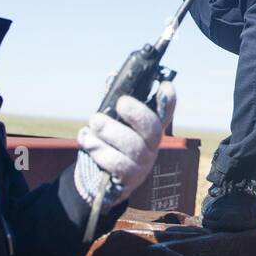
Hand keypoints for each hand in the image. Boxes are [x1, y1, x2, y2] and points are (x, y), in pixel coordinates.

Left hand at [73, 80, 175, 207]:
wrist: (98, 179)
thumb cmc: (108, 143)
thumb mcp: (111, 121)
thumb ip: (113, 101)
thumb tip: (113, 75)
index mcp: (149, 127)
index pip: (166, 111)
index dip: (168, 99)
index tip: (164, 85)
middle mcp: (151, 145)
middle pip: (153, 128)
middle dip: (137, 112)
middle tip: (120, 102)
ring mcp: (142, 163)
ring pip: (132, 145)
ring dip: (109, 130)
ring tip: (94, 122)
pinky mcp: (129, 178)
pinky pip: (116, 163)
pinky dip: (98, 148)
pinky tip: (86, 140)